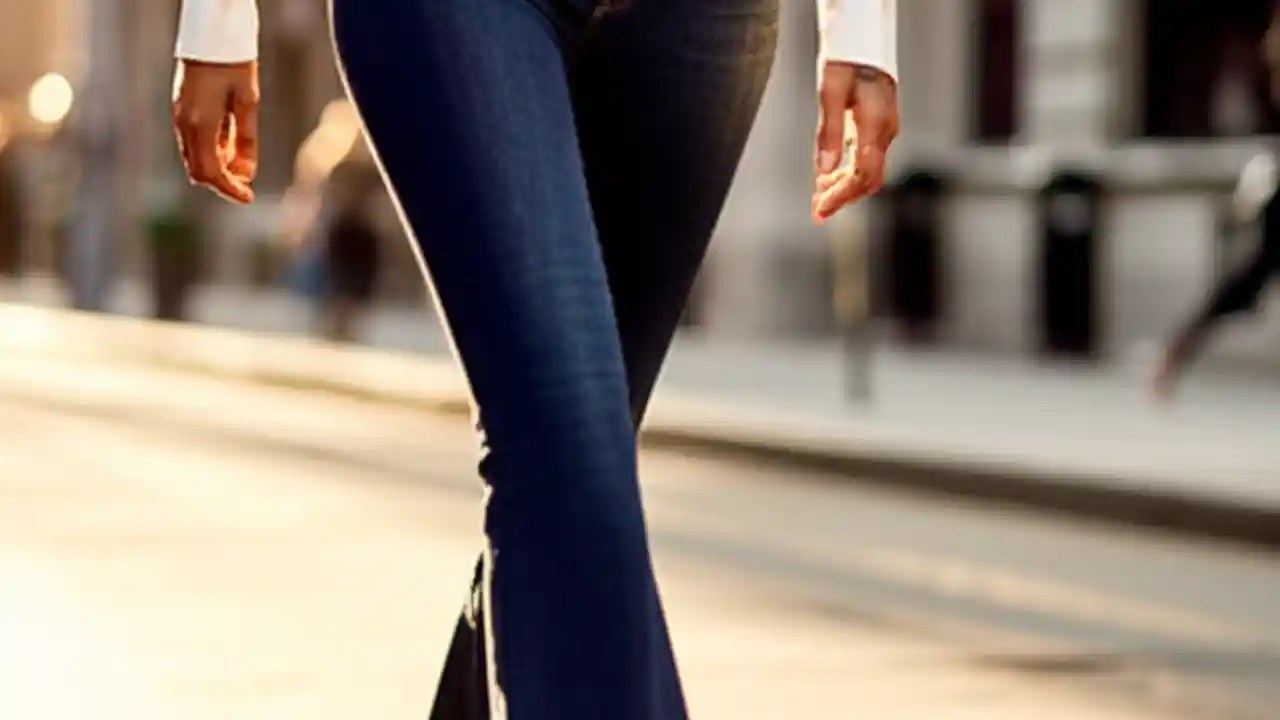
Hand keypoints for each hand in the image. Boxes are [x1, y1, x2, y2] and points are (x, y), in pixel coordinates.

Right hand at [172, 59, 259, 203]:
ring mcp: (178, 117)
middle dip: (222, 182)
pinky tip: (229, 149)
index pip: (211, 173)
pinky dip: (210, 153)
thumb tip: (247, 174)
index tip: (249, 198)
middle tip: (246, 187)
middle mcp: (184, 124)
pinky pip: (193, 143)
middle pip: (199, 170)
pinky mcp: (180, 110)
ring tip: (241, 166)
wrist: (211, 35)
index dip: (230, 190)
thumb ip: (246, 140)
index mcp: (200, 124)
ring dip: (216, 168)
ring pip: (194, 158)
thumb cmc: (234, 65)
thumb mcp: (248, 103)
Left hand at [812, 62, 898, 222]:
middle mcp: (885, 131)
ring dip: (844, 186)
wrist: (863, 39)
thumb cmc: (846, 61)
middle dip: (843, 197)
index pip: (863, 174)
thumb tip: (823, 171)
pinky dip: (848, 171)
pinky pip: (866, 157)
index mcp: (875, 125)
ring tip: (818, 196)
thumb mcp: (830, 93)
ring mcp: (885, 129)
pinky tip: (829, 176)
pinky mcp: (879, 126)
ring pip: (868, 170)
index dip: (842, 196)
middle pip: (868, 179)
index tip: (820, 211)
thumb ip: (828, 134)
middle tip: (817, 211)